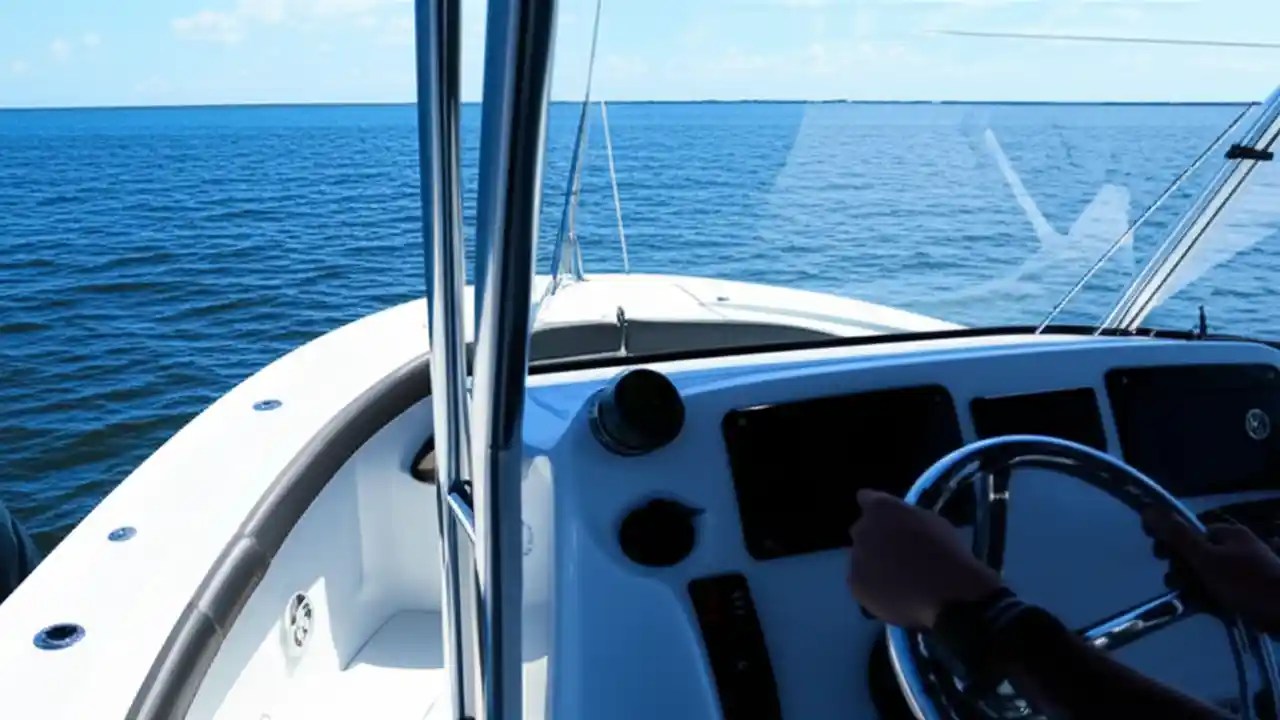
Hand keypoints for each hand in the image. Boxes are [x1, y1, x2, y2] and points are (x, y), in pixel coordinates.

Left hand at [847, 489, 999, 628]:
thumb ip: (907, 518)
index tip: (887, 519)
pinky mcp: (855, 585)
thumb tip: (900, 523)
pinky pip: (860, 582)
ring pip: (860, 558)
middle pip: (863, 530)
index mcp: (881, 508)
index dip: (877, 509)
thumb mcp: (931, 521)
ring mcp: (855, 558)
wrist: (945, 594)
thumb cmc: (946, 553)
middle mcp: (861, 529)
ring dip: (873, 563)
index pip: (866, 498)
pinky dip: (872, 587)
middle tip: (897, 553)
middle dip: (875, 538)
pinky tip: (892, 594)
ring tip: (897, 579)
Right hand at [1143, 508, 1279, 633]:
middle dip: (1182, 570)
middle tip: (1176, 584)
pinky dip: (1211, 600)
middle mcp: (1238, 548)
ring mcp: (1246, 572)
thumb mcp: (1206, 559)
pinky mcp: (1250, 593)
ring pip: (1208, 576)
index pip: (1191, 532)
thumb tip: (1148, 510)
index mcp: (1230, 534)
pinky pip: (1222, 592)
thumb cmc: (1246, 583)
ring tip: (1192, 600)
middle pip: (1198, 555)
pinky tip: (1206, 609)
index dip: (1172, 544)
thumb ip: (1177, 537)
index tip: (1160, 558)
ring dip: (1194, 587)